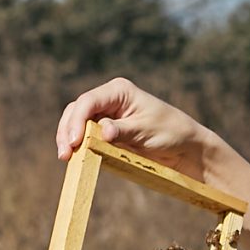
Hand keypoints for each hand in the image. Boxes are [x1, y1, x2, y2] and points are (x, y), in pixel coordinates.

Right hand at [54, 77, 213, 179]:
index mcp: (119, 91)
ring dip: (69, 139)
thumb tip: (101, 132)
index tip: (74, 141)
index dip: (77, 120)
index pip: (88, 101)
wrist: (184, 147)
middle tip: (65, 154)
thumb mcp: (146, 131)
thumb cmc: (170, 132)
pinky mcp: (105, 131)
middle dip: (67, 130)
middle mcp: (109, 99)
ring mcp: (105, 115)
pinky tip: (76, 158)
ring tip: (67, 158)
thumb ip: (122, 130)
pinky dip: (78, 146)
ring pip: (76, 123)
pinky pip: (85, 136)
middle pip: (77, 110)